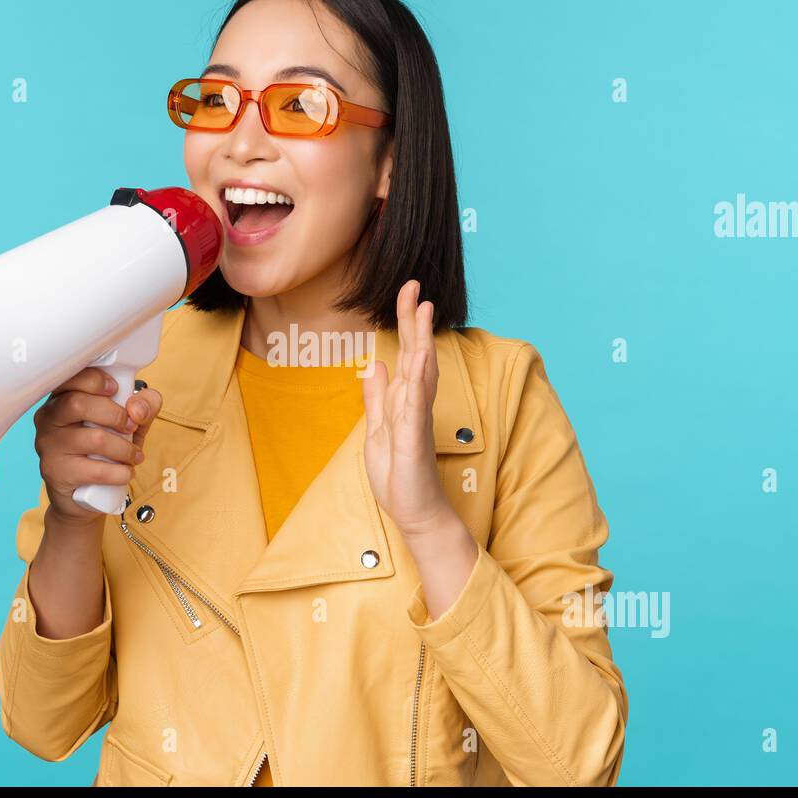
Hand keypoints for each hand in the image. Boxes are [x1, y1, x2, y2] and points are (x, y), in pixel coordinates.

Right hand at [32, 366, 162, 525]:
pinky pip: (94, 470)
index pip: (69, 378)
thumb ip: (143, 406)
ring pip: (93, 438)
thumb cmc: (104, 451)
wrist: (84, 495)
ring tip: (133, 456)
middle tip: (131, 426)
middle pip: (78, 404)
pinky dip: (119, 472)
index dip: (94, 380)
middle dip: (115, 414)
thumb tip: (138, 408)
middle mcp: (49, 418)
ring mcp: (48, 445)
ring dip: (123, 448)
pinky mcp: (55, 472)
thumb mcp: (129, 423)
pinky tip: (125, 472)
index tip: (116, 389)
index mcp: (62, 397)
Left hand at [361, 279, 453, 536]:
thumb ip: (377, 398)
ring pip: (421, 372)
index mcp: (404, 400)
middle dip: (414, 320)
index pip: (406, 353)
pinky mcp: (414, 437)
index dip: (406, 323)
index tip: (407, 293)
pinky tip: (419, 358)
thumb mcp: (376, 429)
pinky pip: (416, 404)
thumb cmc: (399, 474)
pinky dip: (418, 380)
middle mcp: (414, 403)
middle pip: (416, 353)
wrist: (414, 511)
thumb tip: (375, 365)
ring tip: (423, 310)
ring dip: (422, 340)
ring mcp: (417, 419)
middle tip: (414, 286)